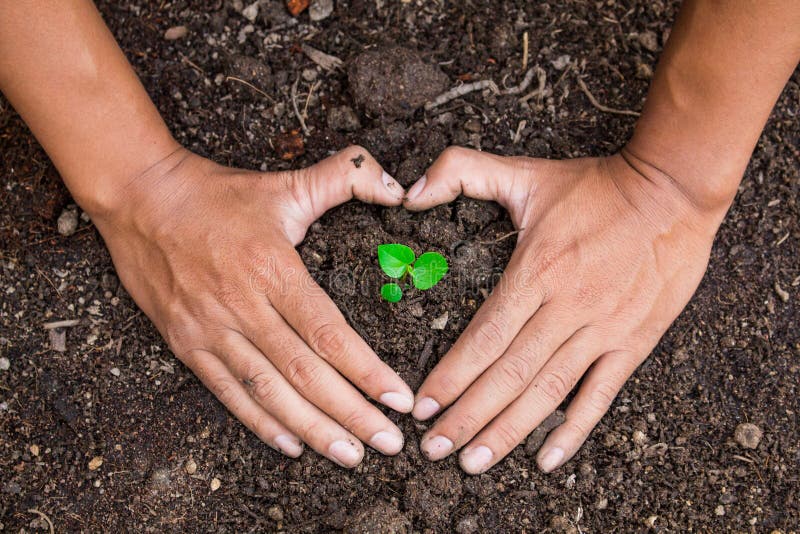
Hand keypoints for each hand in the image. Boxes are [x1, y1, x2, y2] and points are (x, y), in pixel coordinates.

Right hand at [92, 146, 413, 467]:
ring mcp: (210, 329)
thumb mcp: (286, 183)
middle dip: (351, 413)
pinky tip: (291, 445)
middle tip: (389, 442)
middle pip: (304, 372)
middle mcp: (242, 306)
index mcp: (272, 269)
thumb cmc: (218, 195)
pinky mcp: (186, 343)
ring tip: (350, 455)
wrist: (140, 199)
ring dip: (312, 428)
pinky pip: (227, 391)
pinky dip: (260, 422)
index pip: (328, 333)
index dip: (366, 371)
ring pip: (268, 391)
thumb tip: (400, 188)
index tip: (399, 400)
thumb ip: (348, 178)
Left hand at [403, 146, 726, 473]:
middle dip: (467, 417)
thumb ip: (461, 172)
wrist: (673, 191)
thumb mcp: (525, 172)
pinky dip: (573, 431)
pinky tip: (546, 459)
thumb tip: (409, 192)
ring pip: (548, 392)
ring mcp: (603, 329)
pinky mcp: (633, 342)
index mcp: (536, 270)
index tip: (423, 407)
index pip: (484, 336)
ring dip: (508, 431)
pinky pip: (600, 395)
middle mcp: (567, 307)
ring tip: (474, 462)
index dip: (450, 376)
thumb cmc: (596, 187)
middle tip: (434, 449)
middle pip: (508, 374)